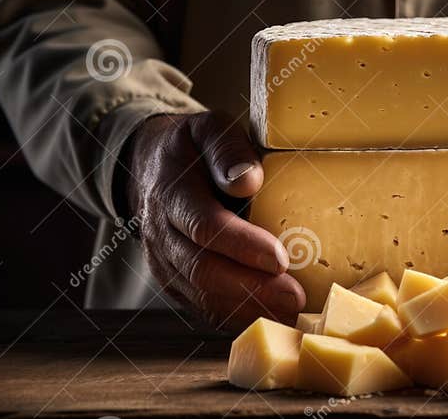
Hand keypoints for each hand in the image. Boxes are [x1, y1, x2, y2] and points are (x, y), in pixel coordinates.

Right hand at [122, 111, 303, 328]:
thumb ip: (227, 150)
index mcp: (171, 191)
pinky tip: (272, 319)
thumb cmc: (194, 148)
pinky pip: (203, 307)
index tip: (280, 257)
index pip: (204, 225)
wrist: (151, 169)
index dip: (242, 245)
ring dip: (248, 309)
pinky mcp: (174, 283)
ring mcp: (164, 262)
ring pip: (202, 295)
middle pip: (203, 268)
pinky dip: (237, 317)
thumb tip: (247, 182)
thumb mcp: (208, 128)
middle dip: (252, 288)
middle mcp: (161, 232)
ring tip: (292, 314)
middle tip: (295, 298)